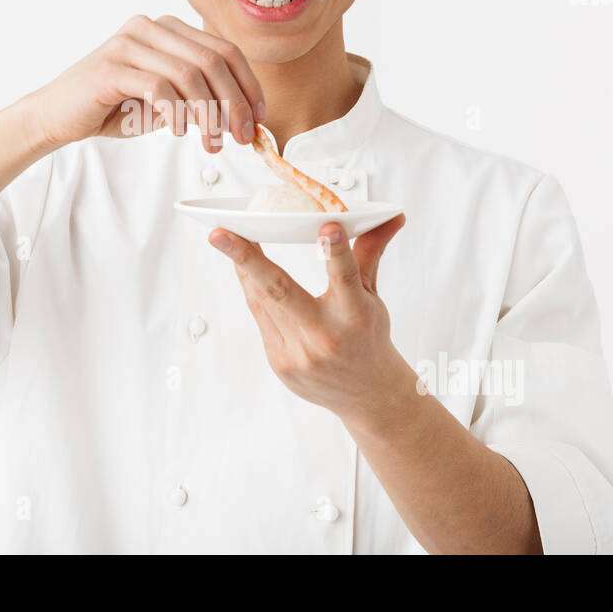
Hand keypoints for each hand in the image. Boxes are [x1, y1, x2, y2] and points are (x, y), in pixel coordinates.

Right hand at [26, 14, 266, 153]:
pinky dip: (176, 113)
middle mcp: (150, 27)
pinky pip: (158, 87)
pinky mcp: (110, 67)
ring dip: (209, 114)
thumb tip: (243, 118)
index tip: (260, 117)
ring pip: (189, 75)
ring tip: (212, 142)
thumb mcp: (166, 101)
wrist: (57, 115)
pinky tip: (179, 132)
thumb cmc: (112, 107)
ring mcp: (129, 43)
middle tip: (243, 137)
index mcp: (167, 28)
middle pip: (212, 60)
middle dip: (235, 102)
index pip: (224, 50)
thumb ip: (199, 99)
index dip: (249, 84)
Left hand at [209, 214, 413, 423]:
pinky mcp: (280, 363)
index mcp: (355, 316)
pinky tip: (241, 268)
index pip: (346, 277)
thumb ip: (370, 252)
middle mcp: (325, 336)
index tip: (328, 226)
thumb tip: (392, 216)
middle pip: (281, 291)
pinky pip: (260, 317)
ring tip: (225, 238)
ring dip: (242, 267)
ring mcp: (298, 353)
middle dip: (247, 258)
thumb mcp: (372, 295)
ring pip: (261, 301)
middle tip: (220, 234)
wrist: (366, 395)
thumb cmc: (368, 337)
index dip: (336, 252)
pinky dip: (251, 290)